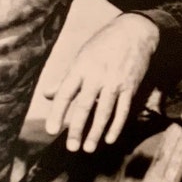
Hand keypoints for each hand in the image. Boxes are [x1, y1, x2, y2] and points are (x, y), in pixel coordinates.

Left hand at [43, 14, 158, 153]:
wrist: (134, 33)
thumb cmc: (103, 45)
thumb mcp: (81, 57)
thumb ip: (66, 79)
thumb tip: (48, 95)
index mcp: (81, 68)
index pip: (65, 93)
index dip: (57, 112)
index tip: (51, 130)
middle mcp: (97, 76)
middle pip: (84, 106)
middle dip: (77, 128)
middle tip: (71, 147)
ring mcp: (115, 82)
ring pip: (104, 112)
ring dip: (96, 132)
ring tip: (88, 148)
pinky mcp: (130, 87)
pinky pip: (123, 110)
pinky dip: (116, 126)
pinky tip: (109, 139)